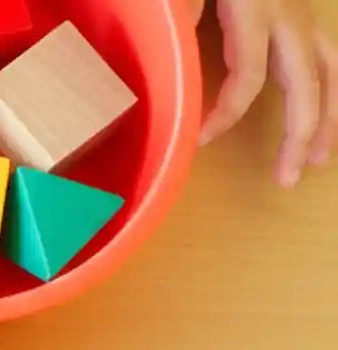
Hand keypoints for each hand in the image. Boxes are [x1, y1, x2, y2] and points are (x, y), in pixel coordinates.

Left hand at [197, 0, 337, 185]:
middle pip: (306, 82)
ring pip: (330, 73)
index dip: (228, 111)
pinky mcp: (303, 17)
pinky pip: (328, 59)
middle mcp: (289, 15)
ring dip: (327, 120)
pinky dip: (332, 94)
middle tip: (286, 179)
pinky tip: (325, 126)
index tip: (201, 139)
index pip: (249, 74)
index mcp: (256, 8)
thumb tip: (181, 37)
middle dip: (300, 133)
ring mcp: (302, 16)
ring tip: (316, 161)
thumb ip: (181, 8)